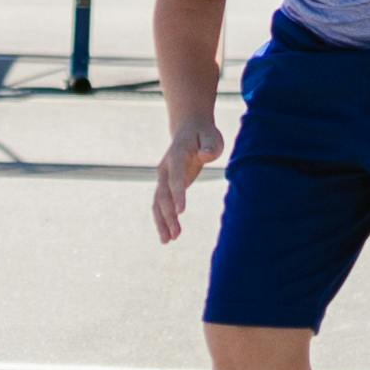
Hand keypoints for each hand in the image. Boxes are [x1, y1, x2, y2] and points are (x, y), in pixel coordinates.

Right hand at [153, 115, 225, 243]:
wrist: (189, 128)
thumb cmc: (204, 134)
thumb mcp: (212, 136)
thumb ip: (210, 146)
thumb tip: (204, 156)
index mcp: (176, 155)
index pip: (176, 177)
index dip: (178, 194)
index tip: (181, 211)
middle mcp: (165, 168)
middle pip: (163, 194)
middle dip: (168, 214)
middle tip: (176, 234)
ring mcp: (163, 177)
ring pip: (158, 202)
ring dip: (162, 222)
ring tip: (168, 241)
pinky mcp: (166, 185)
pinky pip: (160, 205)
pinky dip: (162, 220)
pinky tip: (168, 236)